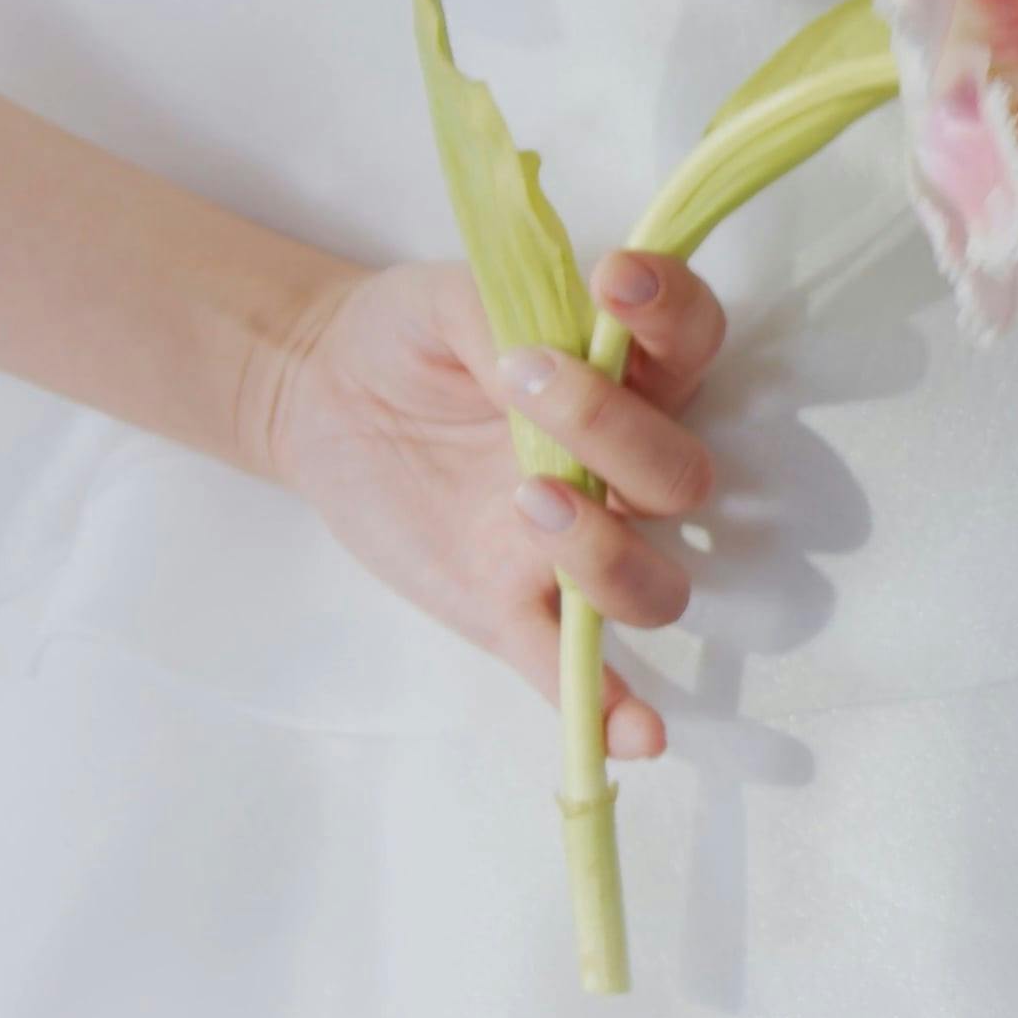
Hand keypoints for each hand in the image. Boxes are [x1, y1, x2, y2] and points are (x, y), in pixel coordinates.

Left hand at [255, 252, 726, 754]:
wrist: (322, 393)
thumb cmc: (405, 337)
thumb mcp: (445, 295)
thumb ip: (505, 313)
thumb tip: (540, 359)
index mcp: (627, 376)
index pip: (696, 347)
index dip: (678, 316)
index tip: (616, 281)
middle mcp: (622, 469)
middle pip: (683, 479)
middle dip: (618, 434)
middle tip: (527, 383)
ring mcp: (573, 547)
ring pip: (652, 584)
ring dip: (609, 552)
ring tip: (528, 500)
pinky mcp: (512, 611)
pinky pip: (576, 674)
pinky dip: (611, 709)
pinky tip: (637, 736)